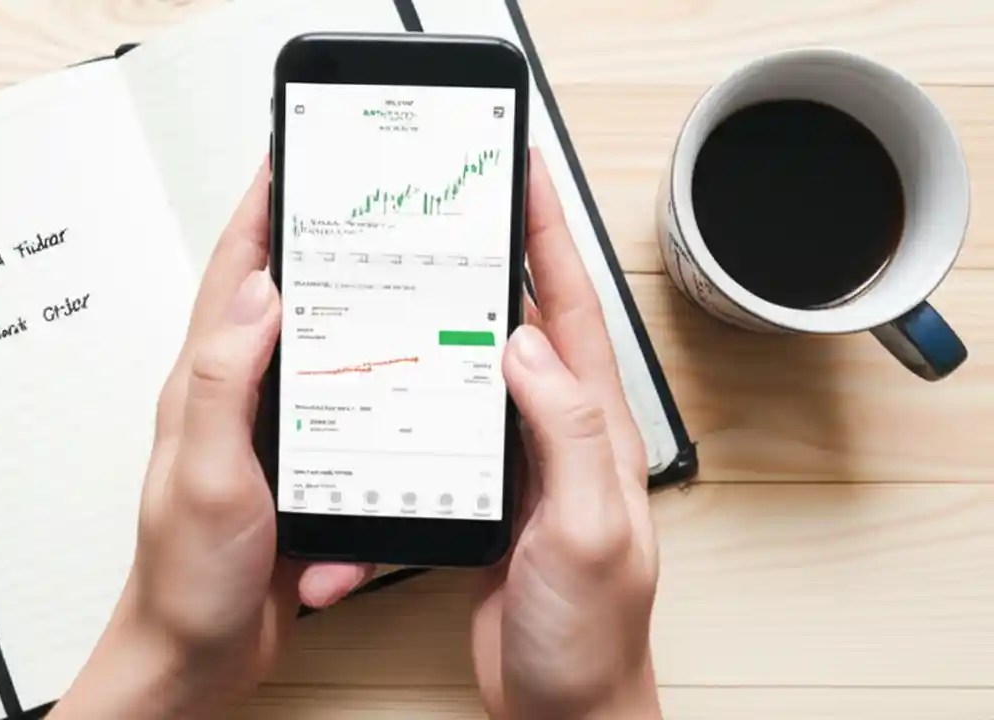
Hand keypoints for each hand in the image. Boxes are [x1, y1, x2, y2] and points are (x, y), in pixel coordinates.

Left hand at [52, 163, 371, 719]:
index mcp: (204, 386)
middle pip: (270, 300)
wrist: (196, 654)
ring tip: (377, 270)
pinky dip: (356, 379)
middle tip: (348, 204)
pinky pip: (329, 407)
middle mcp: (231, 401)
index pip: (231, 278)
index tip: (289, 164)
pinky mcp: (289, 468)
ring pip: (305, 349)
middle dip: (305, 243)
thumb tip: (254, 291)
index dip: (259, 215)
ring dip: (337, 307)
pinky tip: (382, 372)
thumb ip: (224, 380)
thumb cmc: (186, 577)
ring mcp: (261, 434)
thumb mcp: (204, 472)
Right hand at [471, 151, 661, 719]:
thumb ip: (568, 434)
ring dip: (464, 311)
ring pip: (490, 364)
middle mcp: (563, 434)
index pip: (575, 313)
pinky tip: (411, 369)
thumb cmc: (589, 634)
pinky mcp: (492, 493)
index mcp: (595, 431)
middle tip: (472, 201)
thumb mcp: (586, 530)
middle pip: (534, 321)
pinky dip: (435, 384)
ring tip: (431, 263)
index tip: (528, 179)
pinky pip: (462, 420)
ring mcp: (527, 462)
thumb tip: (529, 346)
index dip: (552, 239)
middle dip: (508, 252)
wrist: (562, 704)